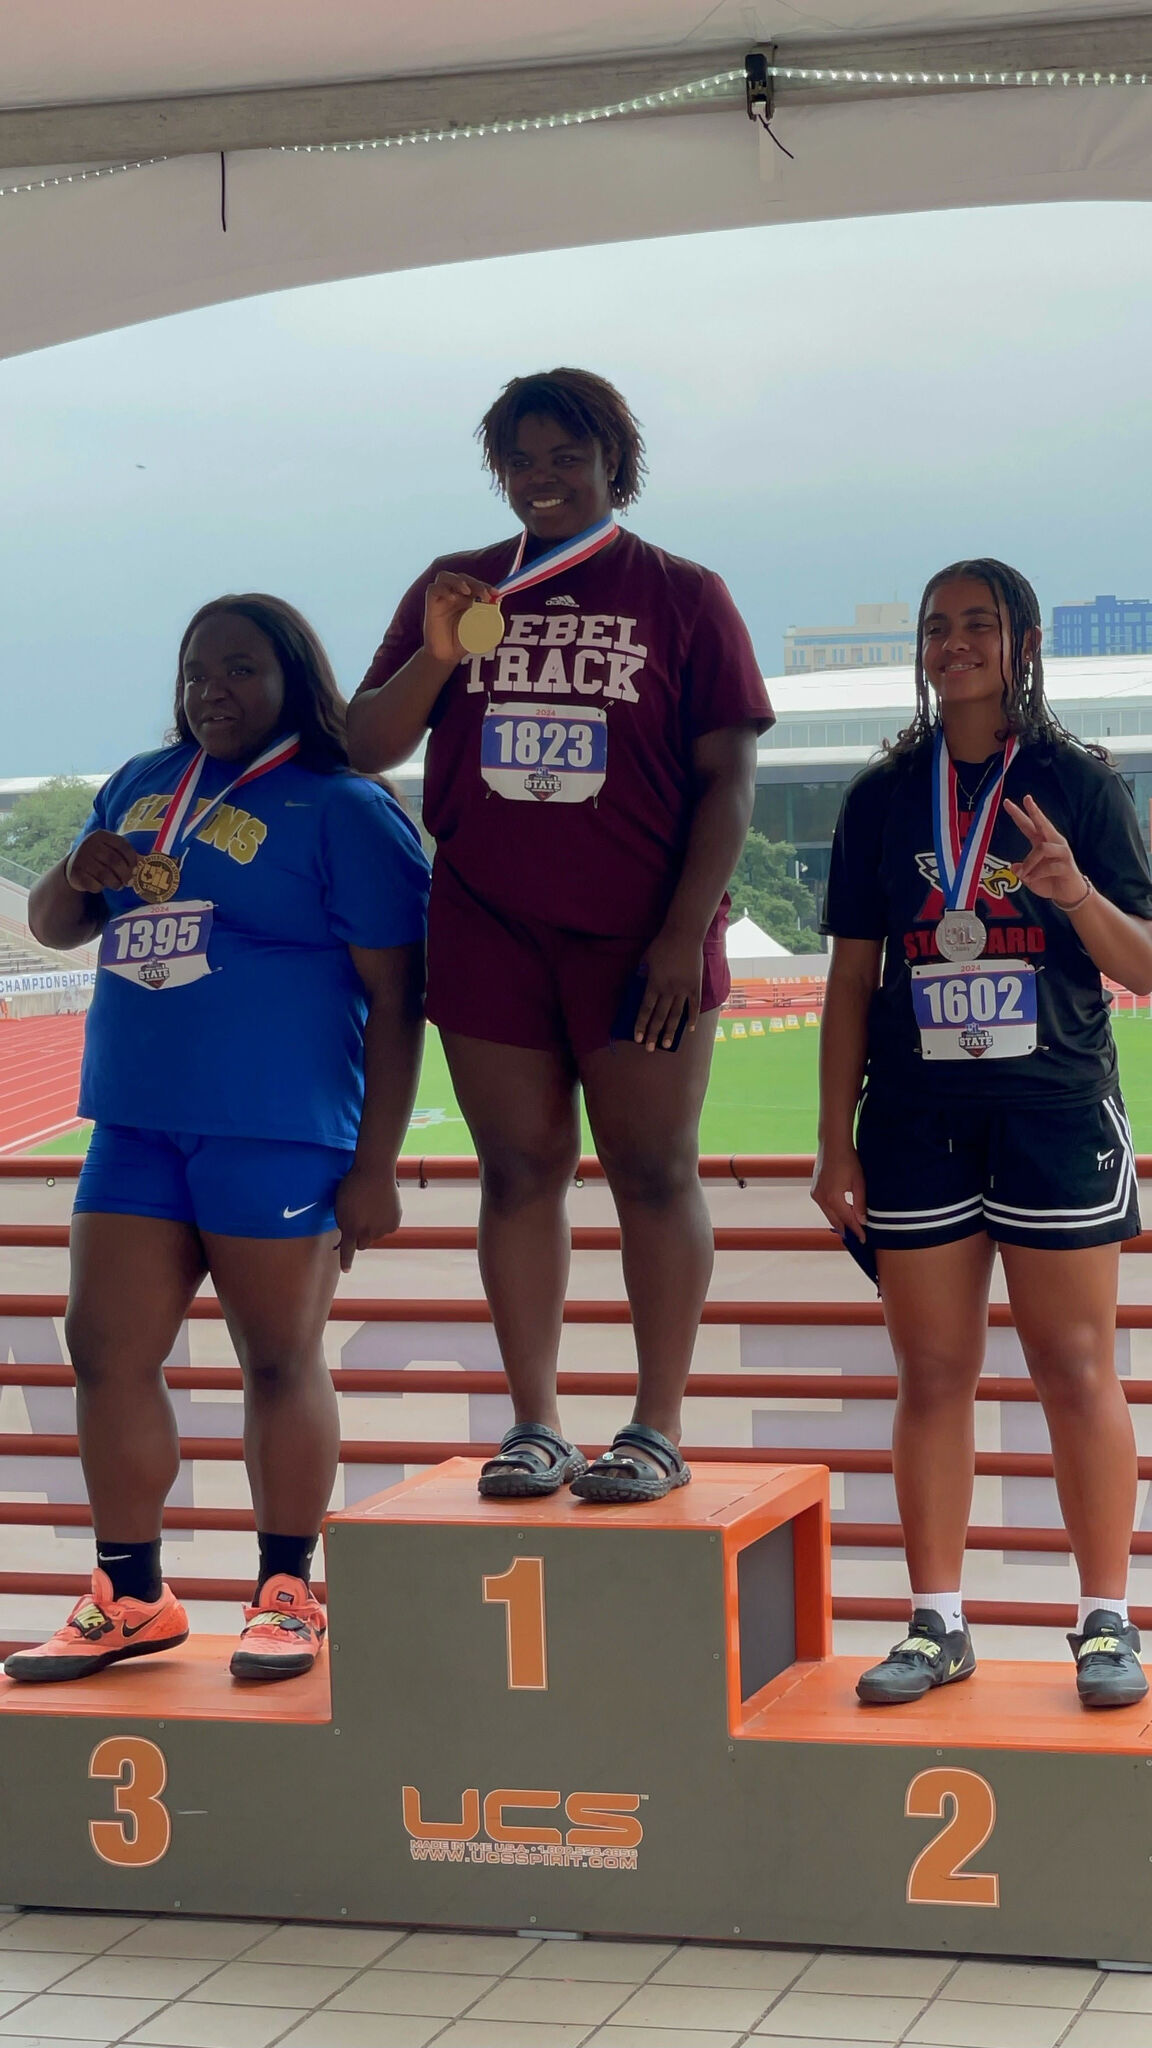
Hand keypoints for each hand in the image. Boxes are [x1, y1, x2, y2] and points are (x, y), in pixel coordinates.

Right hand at [65, 831, 139, 894]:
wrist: (73, 865)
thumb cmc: (99, 858)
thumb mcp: (109, 850)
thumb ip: (123, 854)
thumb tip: (142, 865)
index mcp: (101, 835)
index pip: (122, 845)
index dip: (132, 859)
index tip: (135, 869)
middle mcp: (89, 844)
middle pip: (114, 861)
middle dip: (125, 874)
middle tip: (129, 882)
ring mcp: (80, 857)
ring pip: (104, 874)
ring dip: (115, 883)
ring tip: (118, 886)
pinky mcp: (74, 872)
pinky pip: (93, 884)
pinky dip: (100, 888)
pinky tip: (101, 886)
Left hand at [334, 1164, 401, 1272]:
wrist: (375, 1171)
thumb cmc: (353, 1185)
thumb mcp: (340, 1205)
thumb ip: (344, 1222)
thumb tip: (349, 1233)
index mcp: (351, 1228)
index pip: (347, 1250)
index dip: (346, 1261)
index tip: (346, 1270)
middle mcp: (367, 1232)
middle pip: (362, 1245)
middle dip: (360, 1238)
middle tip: (360, 1222)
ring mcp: (381, 1229)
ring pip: (375, 1235)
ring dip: (372, 1227)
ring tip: (371, 1207)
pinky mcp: (393, 1223)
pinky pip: (387, 1228)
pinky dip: (384, 1221)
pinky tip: (382, 1206)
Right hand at [423, 570, 498, 665]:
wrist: (446, 656)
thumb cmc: (462, 642)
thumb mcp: (480, 630)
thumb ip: (488, 618)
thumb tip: (498, 606)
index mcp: (467, 598)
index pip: (476, 584)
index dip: (486, 586)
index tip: (496, 594)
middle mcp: (454, 595)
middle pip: (463, 577)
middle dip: (475, 583)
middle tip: (484, 595)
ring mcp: (442, 598)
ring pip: (445, 576)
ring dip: (458, 581)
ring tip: (467, 591)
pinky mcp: (431, 605)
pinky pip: (432, 589)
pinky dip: (442, 590)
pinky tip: (452, 598)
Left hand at [633, 926, 702, 1050]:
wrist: (684, 935)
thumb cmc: (661, 945)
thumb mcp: (645, 960)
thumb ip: (642, 976)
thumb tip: (637, 989)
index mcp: (654, 984)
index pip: (645, 1009)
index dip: (640, 1024)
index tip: (637, 1038)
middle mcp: (668, 990)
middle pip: (659, 1016)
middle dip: (654, 1034)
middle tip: (650, 1049)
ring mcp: (684, 989)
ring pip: (676, 1015)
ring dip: (671, 1031)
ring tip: (667, 1044)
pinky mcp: (696, 986)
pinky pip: (694, 1006)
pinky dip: (692, 1017)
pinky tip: (690, 1029)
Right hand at [811, 1141, 866, 1241]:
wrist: (832, 1144)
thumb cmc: (848, 1160)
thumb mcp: (859, 1182)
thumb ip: (860, 1203)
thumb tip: (863, 1221)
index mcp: (833, 1198)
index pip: (847, 1220)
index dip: (857, 1231)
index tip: (864, 1239)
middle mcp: (821, 1198)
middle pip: (835, 1221)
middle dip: (846, 1230)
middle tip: (857, 1238)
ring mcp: (815, 1194)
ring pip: (829, 1214)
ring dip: (839, 1221)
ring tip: (851, 1228)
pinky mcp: (814, 1190)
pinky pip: (825, 1206)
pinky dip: (833, 1212)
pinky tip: (842, 1213)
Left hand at [1003, 796, 1088, 906]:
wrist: (1068, 895)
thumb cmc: (1049, 882)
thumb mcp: (1029, 878)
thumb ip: (1021, 871)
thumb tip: (1013, 867)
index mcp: (1042, 842)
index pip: (1028, 825)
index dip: (1018, 814)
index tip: (1007, 802)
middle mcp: (1053, 843)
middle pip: (1042, 823)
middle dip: (1034, 811)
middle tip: (1027, 799)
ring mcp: (1062, 852)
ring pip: (1042, 847)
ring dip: (1029, 862)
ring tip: (1024, 875)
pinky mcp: (1067, 865)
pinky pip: (1049, 866)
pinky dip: (1037, 874)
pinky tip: (1032, 879)